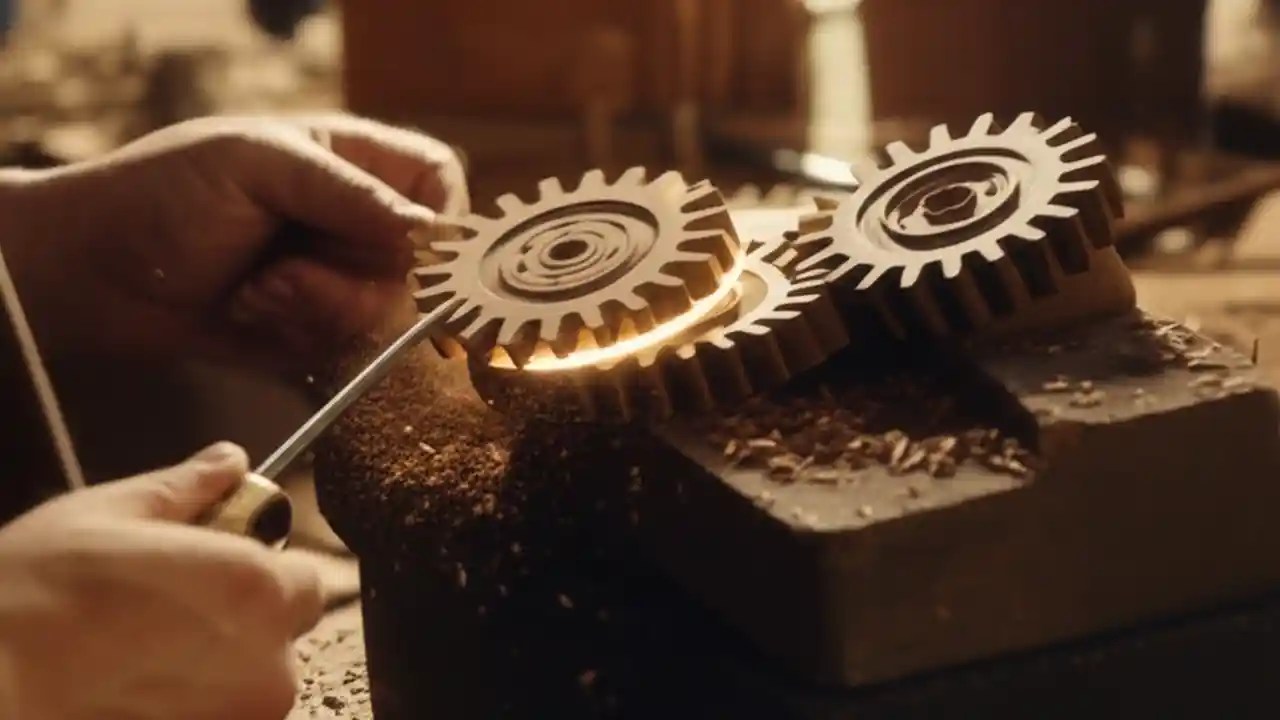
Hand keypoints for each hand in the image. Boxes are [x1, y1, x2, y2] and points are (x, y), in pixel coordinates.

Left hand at [0, 113, 466, 371]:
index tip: (420, 251)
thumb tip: (433, 230)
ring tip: (253, 295)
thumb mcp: (256, 166)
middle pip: (418, 265)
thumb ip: (349, 193)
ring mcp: (333, 279)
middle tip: (283, 275)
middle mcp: (351, 221)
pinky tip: (247, 318)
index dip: (444, 216)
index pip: (437, 180)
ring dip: (315, 311)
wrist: (86, 272)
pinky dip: (296, 340)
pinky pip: (344, 351)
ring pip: (382, 316)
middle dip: (351, 280)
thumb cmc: (161, 194)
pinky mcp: (310, 332)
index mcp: (349, 161)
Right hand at [0, 442, 322, 719]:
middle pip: (282, 638)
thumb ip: (189, 489)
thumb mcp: (111, 514)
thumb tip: (229, 462)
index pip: (307, 580)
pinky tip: (135, 688)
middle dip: (242, 624)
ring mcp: (238, 717)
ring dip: (216, 670)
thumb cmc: (35, 597)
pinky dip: (191, 706)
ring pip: (251, 685)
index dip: (266, 575)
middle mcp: (265, 660)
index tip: (221, 573)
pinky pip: (219, 716)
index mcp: (255, 587)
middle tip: (168, 615)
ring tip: (141, 654)